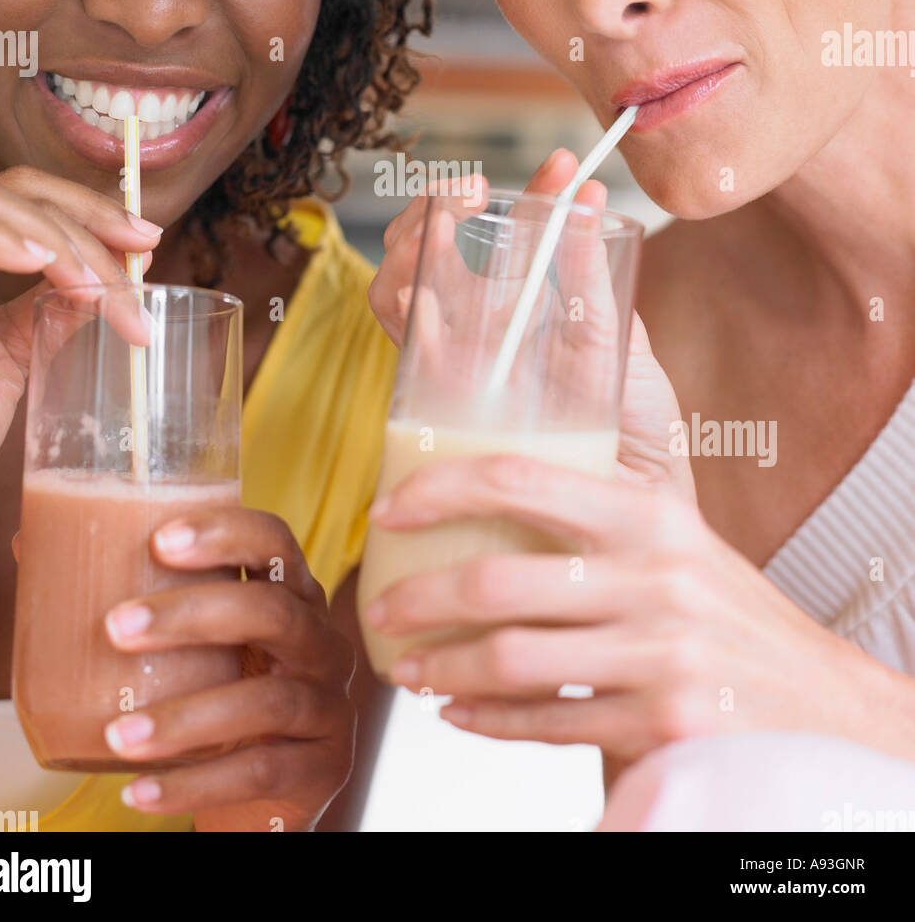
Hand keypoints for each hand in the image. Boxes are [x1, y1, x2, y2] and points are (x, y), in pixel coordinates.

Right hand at [0, 167, 159, 542]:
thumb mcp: (14, 362)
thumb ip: (50, 315)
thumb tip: (110, 286)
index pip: (26, 202)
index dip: (89, 209)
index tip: (147, 240)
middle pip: (16, 188)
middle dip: (90, 210)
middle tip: (145, 245)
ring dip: (65, 237)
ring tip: (102, 289)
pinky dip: (7, 239)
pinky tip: (48, 263)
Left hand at [103, 507, 355, 831]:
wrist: (270, 787)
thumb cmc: (221, 693)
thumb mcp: (193, 646)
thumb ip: (134, 597)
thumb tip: (31, 541)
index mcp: (291, 595)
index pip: (275, 543)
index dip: (226, 533)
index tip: (160, 539)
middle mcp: (321, 642)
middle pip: (272, 612)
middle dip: (192, 615)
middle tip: (116, 628)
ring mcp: (329, 707)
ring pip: (266, 702)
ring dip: (185, 718)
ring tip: (117, 735)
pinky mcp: (322, 768)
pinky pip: (260, 772)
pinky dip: (193, 785)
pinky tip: (138, 791)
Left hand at [364, 456, 907, 767]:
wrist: (824, 702)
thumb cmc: (730, 613)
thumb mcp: (677, 539)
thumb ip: (600, 510)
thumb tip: (494, 483)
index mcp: (649, 514)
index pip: (518, 478)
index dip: (437, 490)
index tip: (388, 510)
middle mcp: (656, 576)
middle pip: (497, 580)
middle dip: (418, 599)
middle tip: (380, 608)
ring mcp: (662, 654)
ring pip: (510, 660)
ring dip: (440, 667)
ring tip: (408, 667)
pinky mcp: (664, 726)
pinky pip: (548, 723)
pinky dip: (487, 721)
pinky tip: (459, 713)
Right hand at [368, 148, 692, 501]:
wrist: (640, 509)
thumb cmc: (636, 432)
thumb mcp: (620, 342)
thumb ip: (593, 279)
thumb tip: (588, 199)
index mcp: (507, 316)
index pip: (477, 241)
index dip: (511, 197)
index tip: (557, 164)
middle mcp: (469, 342)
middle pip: (416, 260)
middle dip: (429, 213)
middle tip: (470, 190)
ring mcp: (451, 377)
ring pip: (396, 299)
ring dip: (407, 253)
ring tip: (443, 225)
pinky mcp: (444, 419)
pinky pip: (407, 361)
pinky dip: (407, 317)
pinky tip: (427, 294)